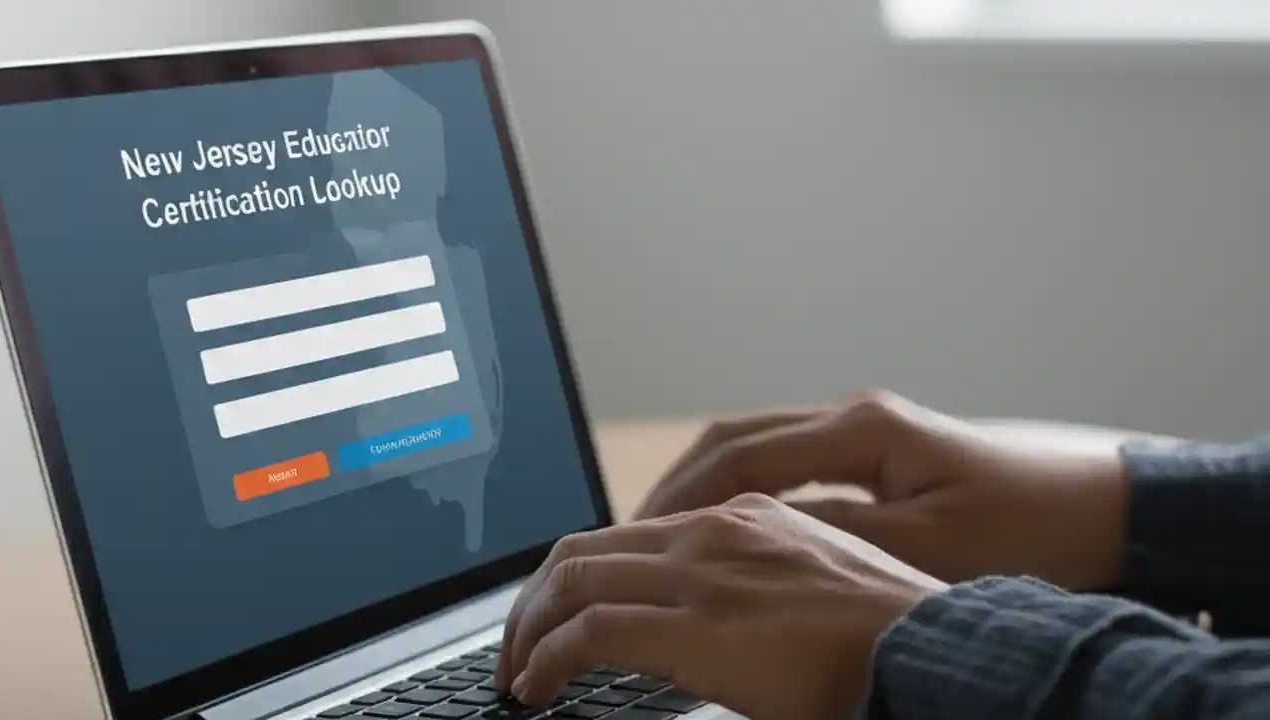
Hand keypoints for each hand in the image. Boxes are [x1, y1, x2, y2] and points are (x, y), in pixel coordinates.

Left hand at [495, 494, 946, 719]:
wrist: (935, 652)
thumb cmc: (891, 636)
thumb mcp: (815, 590)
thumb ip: (756, 592)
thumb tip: (715, 629)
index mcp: (742, 518)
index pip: (629, 534)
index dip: (578, 576)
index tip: (559, 616)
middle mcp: (713, 531)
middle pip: (584, 549)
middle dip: (535, 599)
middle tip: (519, 645)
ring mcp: (702, 572)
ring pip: (573, 580)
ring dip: (529, 628)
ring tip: (516, 672)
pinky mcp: (695, 624)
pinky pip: (588, 631)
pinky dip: (547, 658)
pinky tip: (536, 689)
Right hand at [637, 390, 1129, 589]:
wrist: (1103, 511)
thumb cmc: (1031, 528)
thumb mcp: (930, 546)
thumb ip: (835, 538)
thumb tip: (750, 538)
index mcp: (861, 428)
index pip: (740, 454)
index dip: (680, 497)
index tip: (635, 534)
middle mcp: (853, 417)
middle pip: (733, 438)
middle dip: (675, 485)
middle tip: (627, 534)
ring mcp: (863, 432)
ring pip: (755, 447)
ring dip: (703, 487)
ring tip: (660, 535)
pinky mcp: (876, 456)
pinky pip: (786, 467)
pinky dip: (742, 494)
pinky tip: (726, 531)